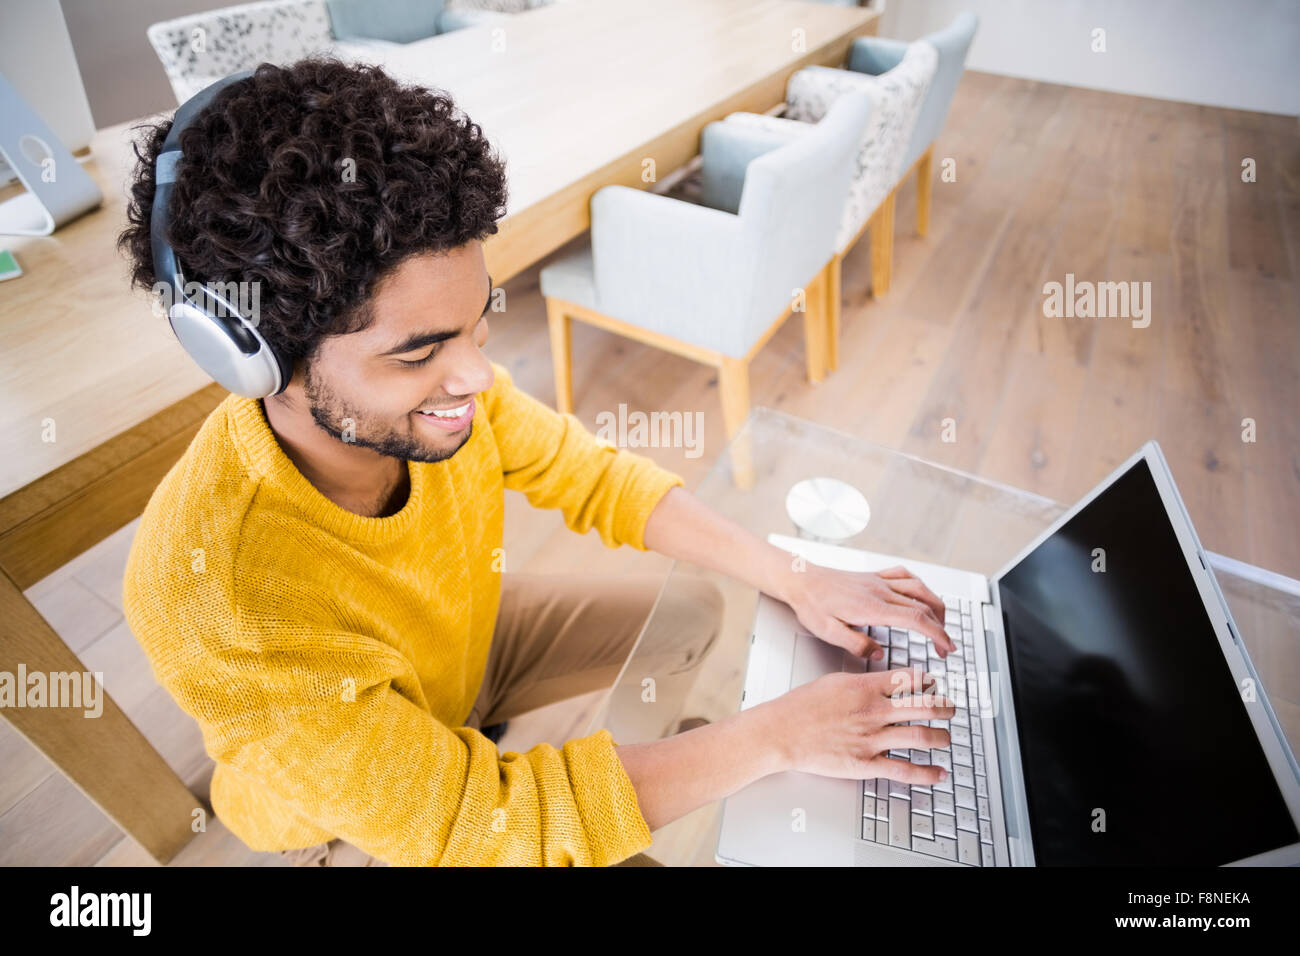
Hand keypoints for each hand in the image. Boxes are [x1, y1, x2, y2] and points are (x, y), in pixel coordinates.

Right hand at [760, 667, 953, 780]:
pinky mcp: (865, 764)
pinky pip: (904, 769)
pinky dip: (926, 773)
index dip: (929, 681)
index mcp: (865, 687)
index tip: (934, 684)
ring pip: (921, 737)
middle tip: (950, 709)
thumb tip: (880, 683)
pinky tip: (938, 772)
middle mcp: (874, 711)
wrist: (781, 731)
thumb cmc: (800, 707)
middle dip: (944, 707)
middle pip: (924, 706)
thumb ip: (861, 683)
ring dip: (941, 737)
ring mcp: (872, 739)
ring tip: (946, 737)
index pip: (910, 679)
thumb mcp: (834, 682)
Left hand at [778, 558, 954, 658]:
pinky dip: (920, 586)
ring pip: (920, 588)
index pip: (915, 619)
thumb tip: (880, 653)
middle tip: (946, 647)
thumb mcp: (829, 632)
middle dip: (941, 627)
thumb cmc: (812, 605)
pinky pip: (905, 575)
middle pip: (923, 606)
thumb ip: (856, 644)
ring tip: (942, 624)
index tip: (947, 648)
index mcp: (872, 607)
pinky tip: (922, 594)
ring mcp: (879, 581)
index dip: (937, 634)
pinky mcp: (874, 576)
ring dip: (936, 606)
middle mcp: (880, 591)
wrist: (801, 579)